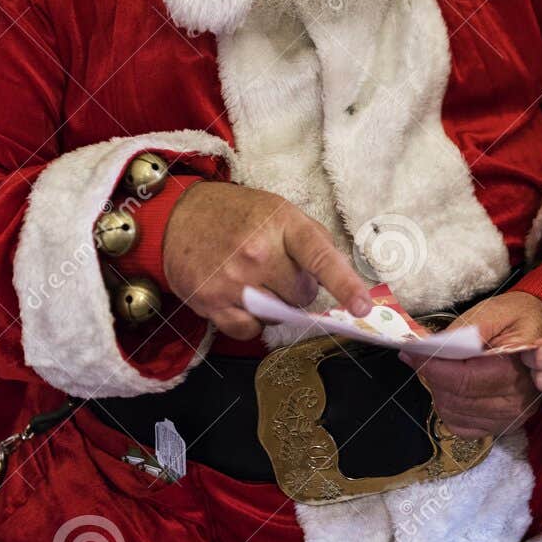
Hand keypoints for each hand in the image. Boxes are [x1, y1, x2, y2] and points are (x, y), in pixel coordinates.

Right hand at [163, 181, 370, 340]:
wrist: (178, 217)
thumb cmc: (236, 214)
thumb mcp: (279, 211)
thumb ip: (313, 240)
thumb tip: (339, 276)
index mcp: (282, 224)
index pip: (320, 257)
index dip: (345, 284)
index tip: (363, 307)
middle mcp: (257, 252)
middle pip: (302, 295)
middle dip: (296, 287)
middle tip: (276, 268)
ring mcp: (233, 280)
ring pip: (278, 315)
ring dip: (274, 305)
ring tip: (254, 279)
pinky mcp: (211, 302)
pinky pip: (250, 331)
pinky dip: (251, 321)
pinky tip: (240, 297)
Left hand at [407, 291, 541, 438]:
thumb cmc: (522, 318)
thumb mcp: (497, 311)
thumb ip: (466, 329)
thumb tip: (431, 346)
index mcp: (514, 370)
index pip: (462, 380)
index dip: (431, 367)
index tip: (410, 352)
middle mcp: (514, 401)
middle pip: (455, 399)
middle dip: (431, 377)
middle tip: (420, 356)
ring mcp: (509, 417)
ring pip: (455, 414)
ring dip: (438, 392)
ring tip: (438, 369)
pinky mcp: (502, 424)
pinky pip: (463, 427)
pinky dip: (449, 409)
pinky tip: (451, 389)